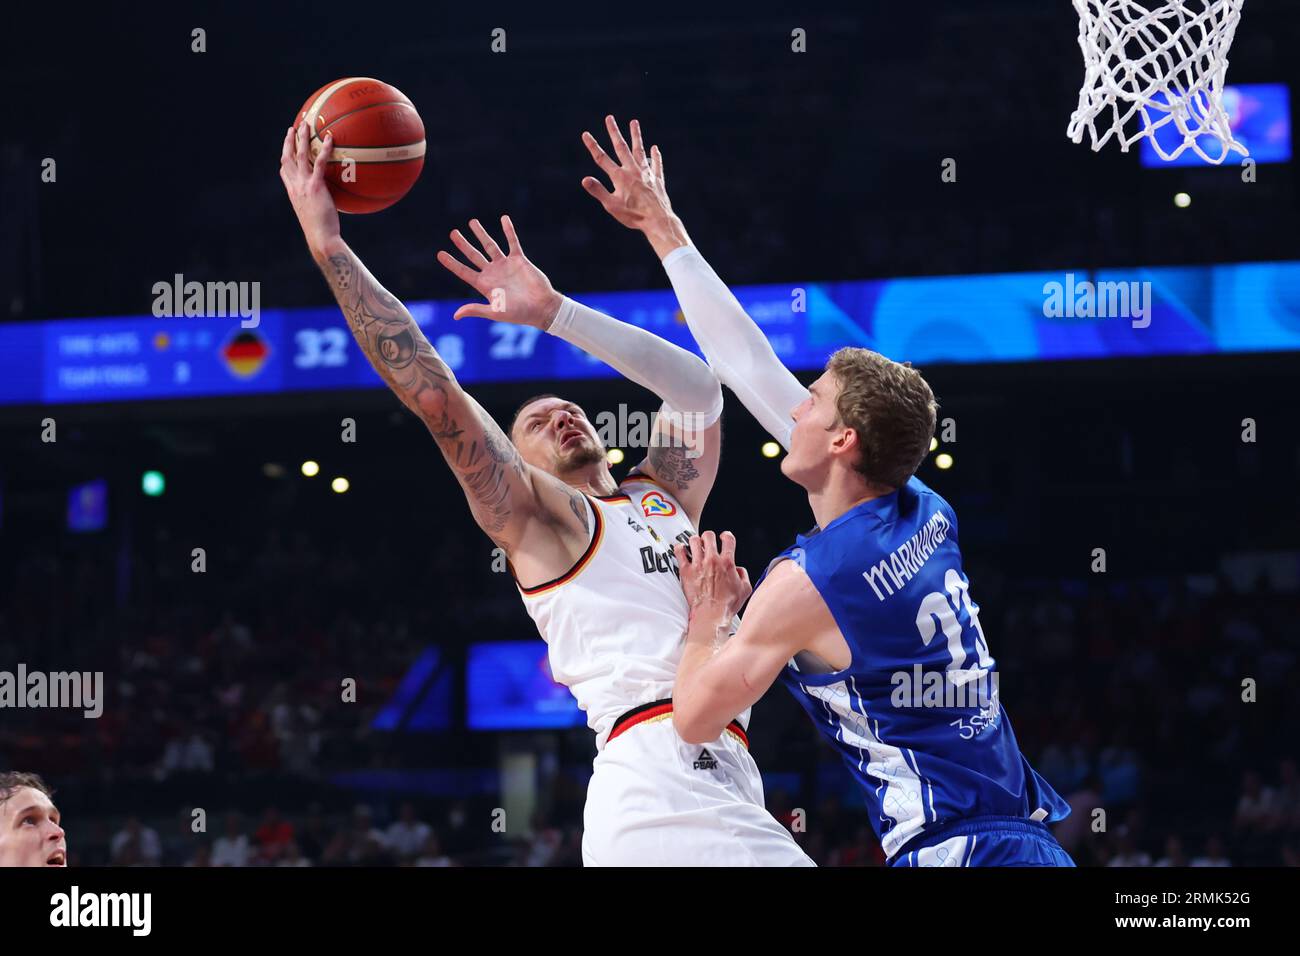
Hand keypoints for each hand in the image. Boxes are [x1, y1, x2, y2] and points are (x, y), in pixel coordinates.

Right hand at [279, 122, 339, 255]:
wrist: (321, 238)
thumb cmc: (322, 232)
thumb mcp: (316, 216)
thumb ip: (320, 205)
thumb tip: (331, 203)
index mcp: (293, 193)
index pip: (285, 172)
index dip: (284, 160)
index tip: (286, 149)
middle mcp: (295, 186)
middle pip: (287, 158)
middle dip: (288, 141)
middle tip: (292, 128)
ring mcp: (303, 185)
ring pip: (299, 155)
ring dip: (301, 138)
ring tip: (305, 124)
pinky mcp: (315, 186)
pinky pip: (319, 163)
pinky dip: (324, 149)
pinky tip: (330, 138)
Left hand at [436, 216, 562, 328]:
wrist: (542, 308)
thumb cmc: (519, 314)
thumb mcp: (495, 312)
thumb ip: (476, 310)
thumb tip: (456, 316)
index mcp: (485, 285)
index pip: (464, 272)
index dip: (452, 263)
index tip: (440, 254)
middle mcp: (493, 273)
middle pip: (473, 255)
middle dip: (463, 244)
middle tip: (453, 233)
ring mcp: (505, 265)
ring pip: (490, 245)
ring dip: (481, 234)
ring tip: (472, 222)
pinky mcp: (519, 260)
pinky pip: (512, 242)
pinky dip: (508, 230)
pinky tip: (504, 218)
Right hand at [582, 116, 688, 256]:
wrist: (658, 220)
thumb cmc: (633, 216)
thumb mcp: (611, 206)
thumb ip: (598, 191)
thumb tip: (584, 179)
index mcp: (620, 177)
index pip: (602, 158)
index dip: (593, 146)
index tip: (585, 134)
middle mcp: (633, 171)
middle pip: (621, 148)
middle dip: (614, 132)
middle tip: (609, 118)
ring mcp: (646, 173)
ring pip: (640, 150)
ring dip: (636, 136)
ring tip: (634, 122)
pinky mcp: (657, 180)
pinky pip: (656, 165)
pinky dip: (655, 156)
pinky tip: (654, 148)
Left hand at [674, 531, 751, 625]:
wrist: (711, 615)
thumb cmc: (726, 605)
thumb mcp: (745, 589)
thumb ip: (743, 575)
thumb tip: (738, 570)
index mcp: (727, 563)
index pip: (728, 539)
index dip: (726, 535)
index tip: (723, 537)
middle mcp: (712, 560)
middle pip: (709, 535)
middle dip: (709, 537)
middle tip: (708, 542)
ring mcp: (698, 564)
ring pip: (693, 540)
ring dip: (695, 541)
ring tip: (695, 545)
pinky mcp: (685, 571)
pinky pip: (679, 552)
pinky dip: (679, 548)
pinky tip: (681, 550)